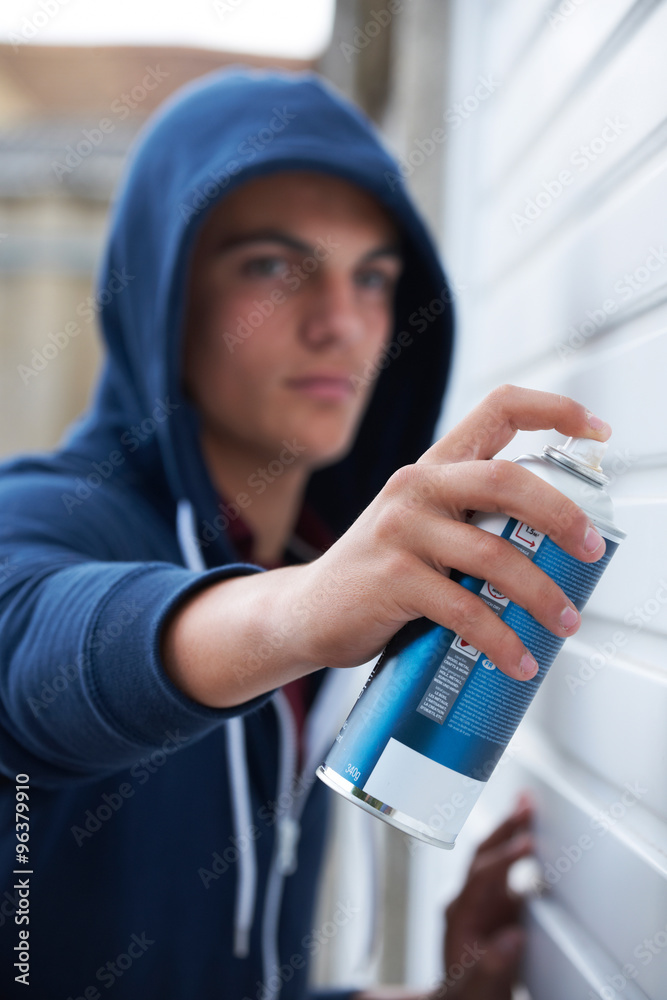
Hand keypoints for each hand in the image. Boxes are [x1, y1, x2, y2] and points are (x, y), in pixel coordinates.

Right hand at [295, 384, 609, 679]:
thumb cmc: (378, 573)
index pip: (497, 409)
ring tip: (564, 623)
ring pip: (494, 556)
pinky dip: (501, 641)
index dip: (555, 410)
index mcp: (432, 467)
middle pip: (507, 481)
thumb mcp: (421, 528)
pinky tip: (516, 660)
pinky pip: (464, 610)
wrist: (307, 610)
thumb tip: (556, 549)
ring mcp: (400, 531)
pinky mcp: (391, 579)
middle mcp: (415, 486)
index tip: (598, 432)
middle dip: (562, 516)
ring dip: (542, 596)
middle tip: (590, 550)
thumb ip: (471, 521)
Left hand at [437, 794, 533, 999]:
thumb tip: (512, 939)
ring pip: (496, 856)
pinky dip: (522, 852)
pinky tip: (533, 837)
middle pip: (485, 854)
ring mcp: (482, 901)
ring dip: (512, 831)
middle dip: (505, 828)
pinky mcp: (498, 907)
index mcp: (460, 915)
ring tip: (528, 806)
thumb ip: (492, 965)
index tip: (527, 844)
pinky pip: (509, 870)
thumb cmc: (468, 996)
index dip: (505, 858)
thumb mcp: (479, 988)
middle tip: (527, 804)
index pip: (481, 875)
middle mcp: (468, 901)